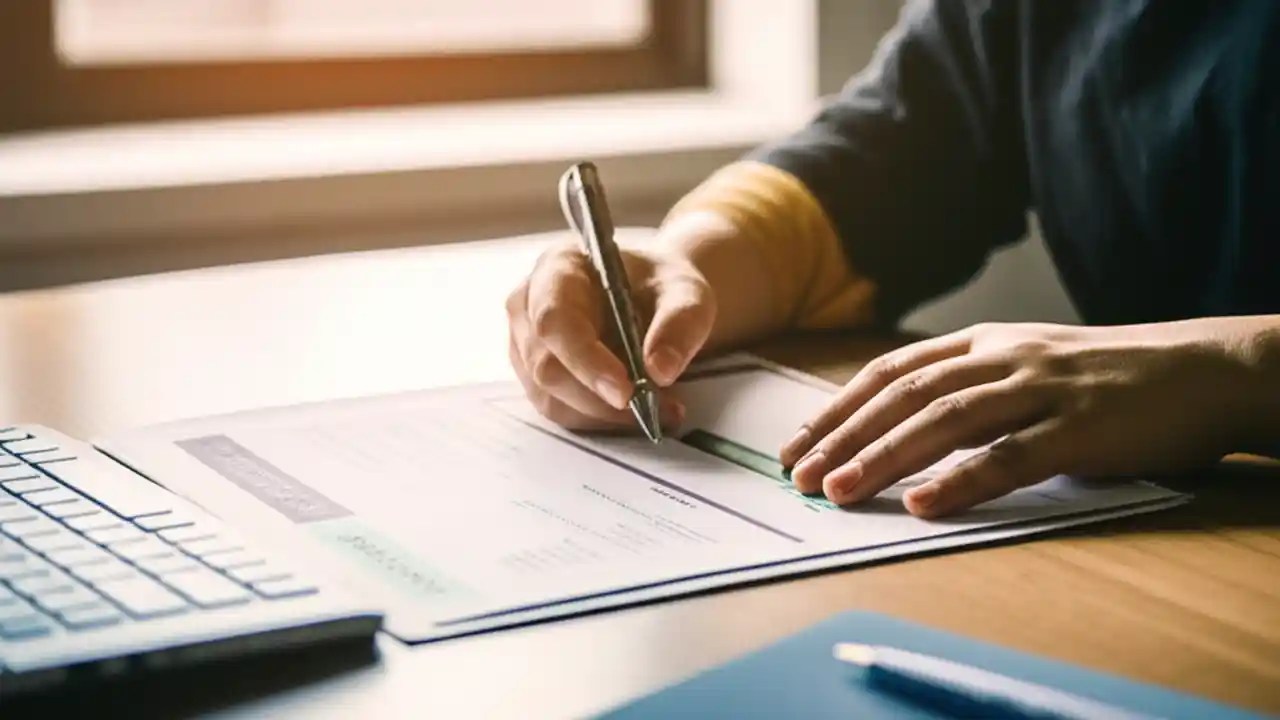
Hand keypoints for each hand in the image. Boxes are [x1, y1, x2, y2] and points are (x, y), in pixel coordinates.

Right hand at [506, 234, 715, 429]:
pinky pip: (559, 411)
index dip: (586, 360)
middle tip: (655, 407)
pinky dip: (599, 420)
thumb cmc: (660, 287)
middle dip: (600, 398)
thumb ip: (679, 324)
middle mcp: (528, 305)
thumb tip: (660, 370)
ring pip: (551, 397)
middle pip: (547, 367)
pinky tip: (634, 412)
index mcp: (558, 268)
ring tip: (657, 409)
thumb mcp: (685, 293)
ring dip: (604, 414)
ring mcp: (525, 344)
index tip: (626, 391)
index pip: (555, 320)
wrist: (652, 297)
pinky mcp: (534, 377)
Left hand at [780, 318, 1276, 517]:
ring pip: (946, 420)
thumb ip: (971, 391)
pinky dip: (963, 480)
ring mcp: (1043, 389)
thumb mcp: (1028, 367)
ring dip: (885, 457)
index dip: (838, 408)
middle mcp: (1004, 357)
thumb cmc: (1108, 379)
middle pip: (905, 394)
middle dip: (844, 437)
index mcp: (985, 342)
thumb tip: (899, 433)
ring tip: (840, 493)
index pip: (891, 371)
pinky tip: (924, 504)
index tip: (796, 445)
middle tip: (799, 477)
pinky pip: (1012, 455)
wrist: (1205, 370)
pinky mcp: (1081, 428)